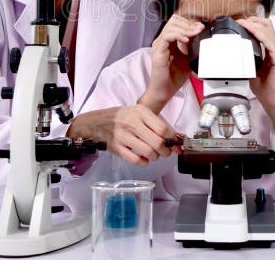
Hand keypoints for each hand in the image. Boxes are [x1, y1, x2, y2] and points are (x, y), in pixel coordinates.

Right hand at [66, 105, 182, 165]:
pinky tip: (144, 159)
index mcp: (140, 112)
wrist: (96, 122)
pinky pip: (135, 160)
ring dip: (155, 157)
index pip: (163, 128)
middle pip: (158, 142)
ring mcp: (123, 136)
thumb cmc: (122, 117)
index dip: (172, 139)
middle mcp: (132, 123)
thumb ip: (156, 123)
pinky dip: (144, 162)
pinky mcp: (116, 148)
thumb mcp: (138, 113)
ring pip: (148, 152)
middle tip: (166, 152)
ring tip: (154, 155)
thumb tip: (179, 137)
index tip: (174, 143)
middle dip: (166, 151)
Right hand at [140, 15, 204, 112]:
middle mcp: (162, 41)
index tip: (201, 27)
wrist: (165, 90)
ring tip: (195, 33)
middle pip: (174, 21)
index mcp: (169, 41)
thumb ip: (191, 46)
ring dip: (185, 29)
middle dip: (189, 24)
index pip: (177, 23)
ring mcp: (159, 45)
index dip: (189, 23)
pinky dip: (178, 35)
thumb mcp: (188, 57)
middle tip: (200, 28)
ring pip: (171, 26)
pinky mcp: (158, 51)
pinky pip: (167, 36)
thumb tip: (199, 35)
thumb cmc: (174, 77)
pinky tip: (186, 40)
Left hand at [236, 16, 274, 110]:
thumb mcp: (253, 68)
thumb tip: (236, 51)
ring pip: (266, 29)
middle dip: (252, 20)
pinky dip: (257, 32)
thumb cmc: (265, 88)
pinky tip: (248, 29)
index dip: (253, 23)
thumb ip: (249, 58)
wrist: (273, 100)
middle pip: (267, 25)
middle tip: (239, 21)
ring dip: (252, 24)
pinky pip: (267, 39)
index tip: (239, 22)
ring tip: (240, 22)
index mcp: (274, 50)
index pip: (265, 30)